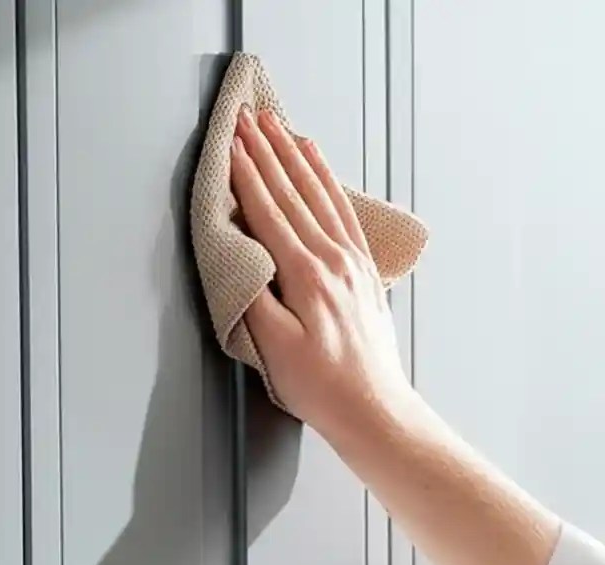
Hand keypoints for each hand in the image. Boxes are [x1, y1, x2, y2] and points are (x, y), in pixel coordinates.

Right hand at [230, 107, 417, 438]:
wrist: (374, 410)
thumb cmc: (321, 388)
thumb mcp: (273, 349)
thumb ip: (254, 297)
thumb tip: (240, 253)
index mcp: (307, 275)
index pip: (270, 210)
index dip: (246, 172)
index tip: (229, 141)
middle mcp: (334, 260)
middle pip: (295, 192)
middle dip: (268, 150)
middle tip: (249, 116)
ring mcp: (354, 263)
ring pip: (323, 194)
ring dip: (298, 157)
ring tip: (282, 126)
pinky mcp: (365, 271)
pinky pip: (345, 213)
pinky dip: (330, 183)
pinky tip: (321, 169)